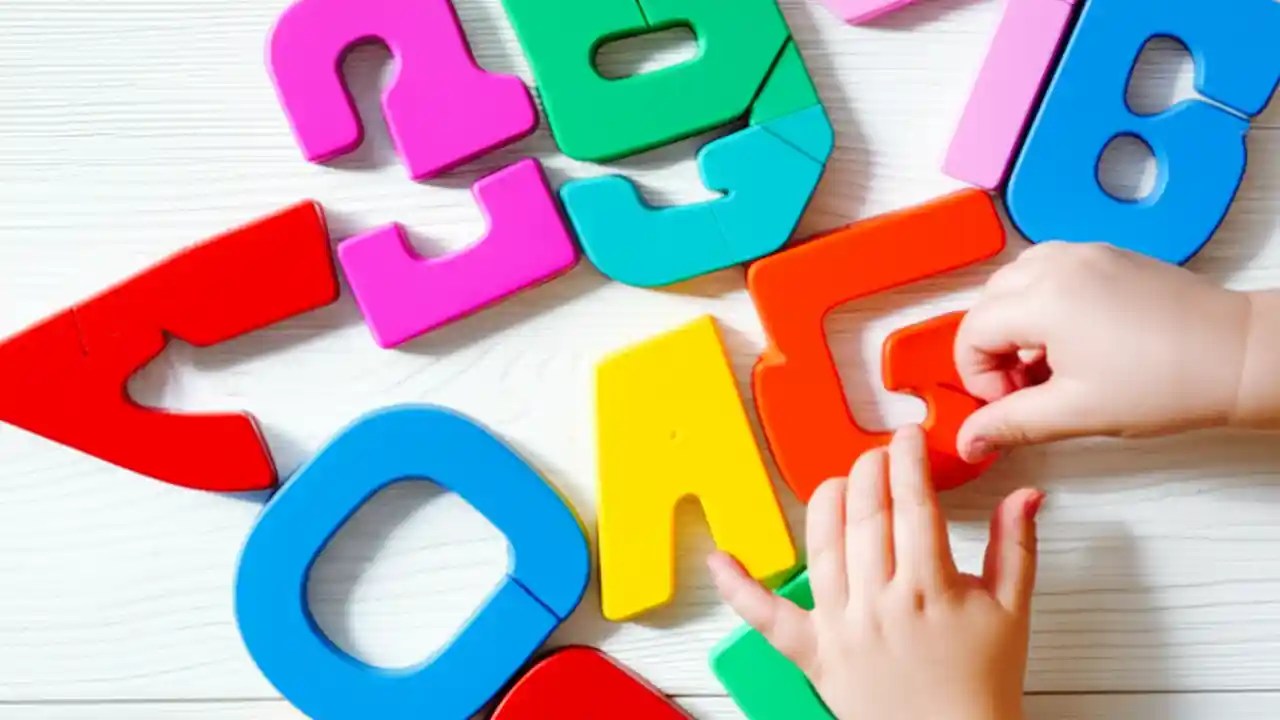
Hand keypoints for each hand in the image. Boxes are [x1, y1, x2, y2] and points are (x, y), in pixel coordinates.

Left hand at [709, 426, 1042, 719]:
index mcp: (930, 589)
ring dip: (826, 500)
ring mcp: (840, 625)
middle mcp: (880, 603)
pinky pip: (766, 617)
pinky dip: (738, 588)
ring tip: (840, 482)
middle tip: (880, 454)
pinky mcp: (812, 651)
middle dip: (870, 469)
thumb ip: (1015, 546)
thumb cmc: (979, 685)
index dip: (907, 459)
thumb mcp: (1012, 611)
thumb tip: (1025, 495)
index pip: (913, 503)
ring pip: (820, 544)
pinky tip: (720, 560)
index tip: (908, 437)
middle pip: (865, 514)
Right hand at [954, 241, 1253, 460]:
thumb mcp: (1075, 413)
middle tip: (1024, 388)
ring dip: (1015, 322)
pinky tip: (1070, 340)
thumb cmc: (1170, 382)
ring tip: (1047, 362)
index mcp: (1044, 299)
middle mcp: (1058, 264)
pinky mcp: (1107, 256)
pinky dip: (1043, 302)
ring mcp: (1084, 254)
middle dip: (992, 349)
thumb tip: (969, 440)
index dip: (977, 377)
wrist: (1237, 357)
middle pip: (987, 303)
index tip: (1008, 402)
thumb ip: (1010, 424)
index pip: (971, 332)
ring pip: (1014, 282)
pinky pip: (1050, 270)